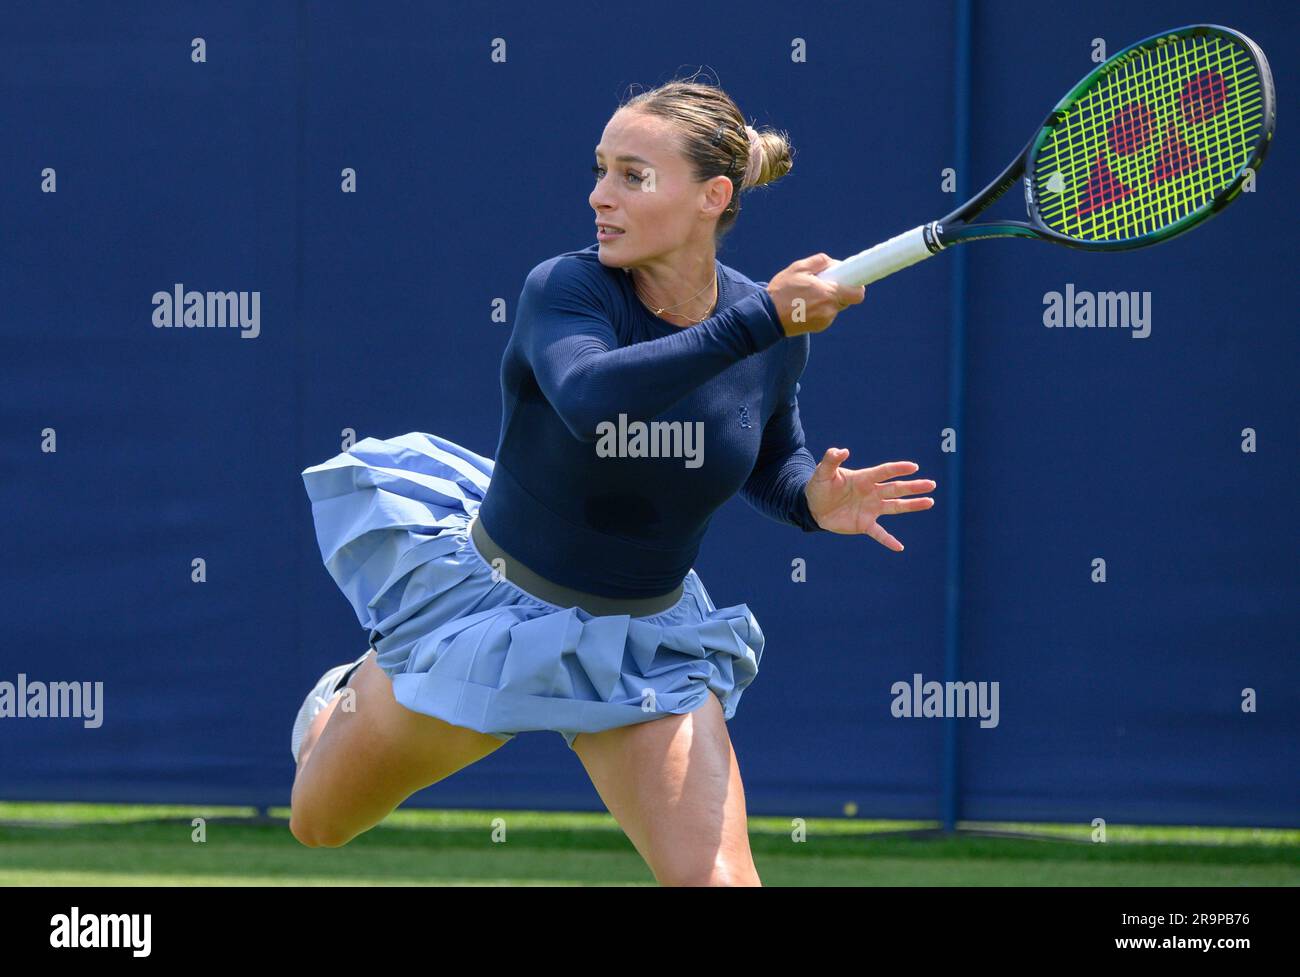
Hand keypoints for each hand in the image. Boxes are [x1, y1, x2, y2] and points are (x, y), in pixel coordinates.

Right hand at [766, 254, 865, 336]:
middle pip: (846, 298)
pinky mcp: (819, 327)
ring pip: (834, 306)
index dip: (857, 285)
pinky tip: (804, 305)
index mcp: (828, 294)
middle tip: (821, 283)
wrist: (767, 317)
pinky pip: (826, 314)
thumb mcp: (798, 268)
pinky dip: (820, 309)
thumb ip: (820, 261)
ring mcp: (825, 321)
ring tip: (807, 295)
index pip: (857, 293)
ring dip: (827, 299)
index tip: (851, 279)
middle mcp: (830, 309)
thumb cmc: (782, 291)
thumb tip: (835, 264)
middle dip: (837, 290)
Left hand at [804, 448, 935, 549]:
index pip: (884, 472)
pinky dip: (888, 541)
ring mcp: (871, 509)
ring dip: (912, 505)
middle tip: (931, 484)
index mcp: (864, 478)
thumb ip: (831, 460)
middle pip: (896, 489)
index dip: (898, 469)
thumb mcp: (823, 472)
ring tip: (930, 502)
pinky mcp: (865, 524)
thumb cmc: (819, 486)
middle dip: (914, 487)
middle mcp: (872, 492)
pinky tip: (899, 547)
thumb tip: (842, 450)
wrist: (813, 507)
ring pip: (895, 507)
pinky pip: (879, 533)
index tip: (914, 467)